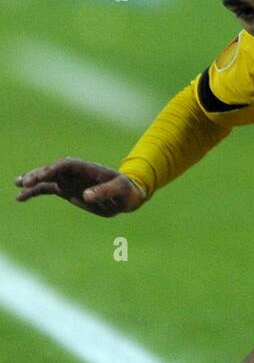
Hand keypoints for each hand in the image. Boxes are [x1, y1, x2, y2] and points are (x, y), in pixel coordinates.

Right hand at [15, 159, 145, 216]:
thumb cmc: (126, 190)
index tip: (41, 177)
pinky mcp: (67, 190)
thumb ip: (104, 191)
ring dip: (31, 182)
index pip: (66, 164)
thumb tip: (86, 196)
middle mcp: (76, 173)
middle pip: (53, 170)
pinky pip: (47, 189)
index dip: (53, 169)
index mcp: (87, 169)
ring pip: (46, 179)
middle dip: (38, 174)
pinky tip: (20, 198)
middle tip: (24, 182)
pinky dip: (34, 192)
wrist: (127, 196)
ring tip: (17, 186)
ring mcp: (70, 181)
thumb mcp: (120, 190)